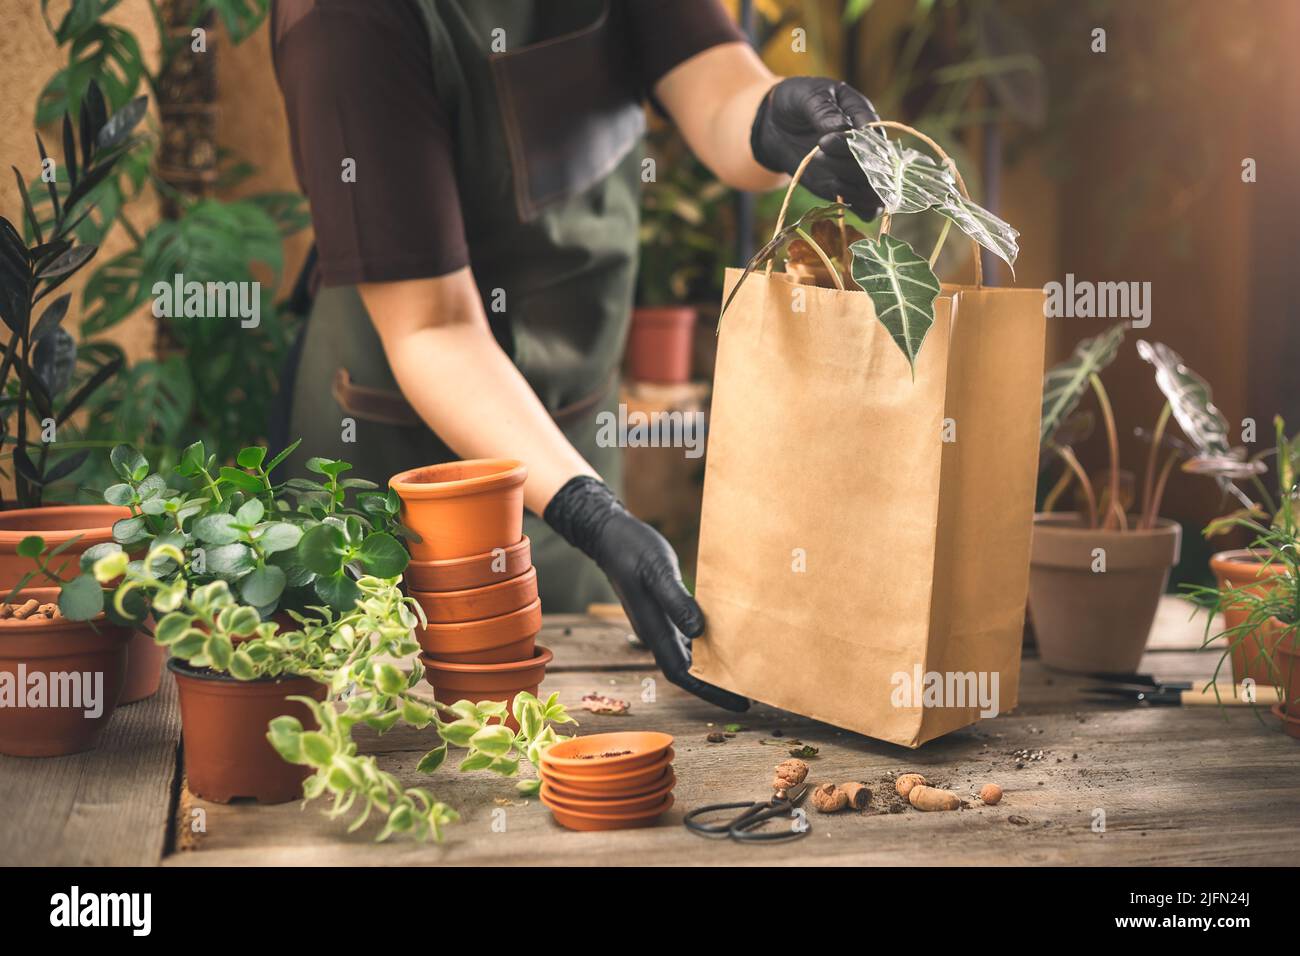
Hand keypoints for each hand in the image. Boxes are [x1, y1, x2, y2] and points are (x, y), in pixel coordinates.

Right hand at [544, 476, 748, 711]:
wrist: (609, 535)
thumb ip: (676, 601)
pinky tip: (725, 638)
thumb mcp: (658, 572)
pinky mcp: (663, 609)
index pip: (682, 672)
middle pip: (688, 670)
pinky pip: (687, 634)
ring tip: (744, 670)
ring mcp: (659, 622)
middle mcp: (656, 632)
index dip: (710, 690)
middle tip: (752, 692)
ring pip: (688, 654)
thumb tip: (699, 632)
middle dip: (717, 684)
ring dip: (713, 665)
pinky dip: (707, 642)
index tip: (738, 702)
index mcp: (653, 629)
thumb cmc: (633, 550)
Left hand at [751, 76, 882, 219]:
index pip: (872, 136)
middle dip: (848, 165)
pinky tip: (845, 199)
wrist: (777, 123)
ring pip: (873, 189)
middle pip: (876, 166)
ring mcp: (858, 169)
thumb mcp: (808, 96)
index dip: (854, 144)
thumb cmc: (798, 102)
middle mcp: (867, 145)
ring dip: (851, 187)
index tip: (824, 142)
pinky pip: (865, 206)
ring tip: (822, 170)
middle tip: (818, 155)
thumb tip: (841, 128)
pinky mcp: (846, 187)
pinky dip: (861, 208)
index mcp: (863, 116)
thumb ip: (824, 110)